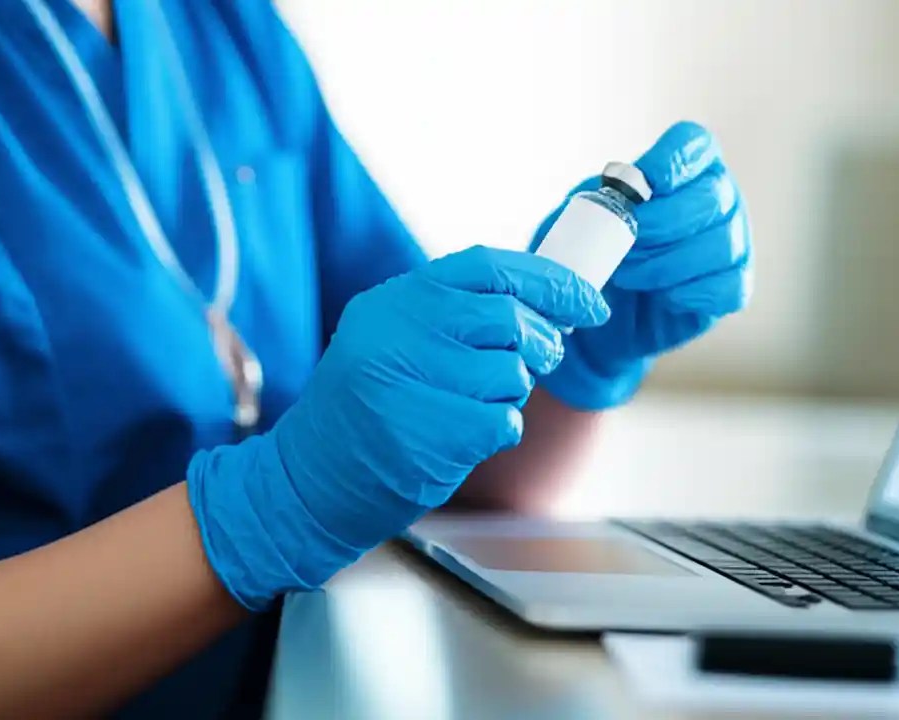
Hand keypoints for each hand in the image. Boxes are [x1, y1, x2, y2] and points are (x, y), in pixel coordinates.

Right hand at [186, 246, 608, 608]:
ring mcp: (408, 380)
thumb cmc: (369, 412)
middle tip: (537, 362)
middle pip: (509, 318)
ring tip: (464, 408)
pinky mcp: (427, 431)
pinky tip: (458, 439)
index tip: (588, 303)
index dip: (549, 282)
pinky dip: (497, 431)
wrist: (310, 482)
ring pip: (511, 372)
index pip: (488, 266)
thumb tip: (550, 306)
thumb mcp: (398, 342)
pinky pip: (503, 420)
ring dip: (508, 394)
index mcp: (392, 300)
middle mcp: (396, 330)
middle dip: (540, 344)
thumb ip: (458, 316)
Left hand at [536, 121, 752, 409]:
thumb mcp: (576, 224)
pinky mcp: (733, 286)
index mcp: (683, 168)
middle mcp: (716, 198)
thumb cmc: (594, 258)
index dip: (674, 160)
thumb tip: (602, 200)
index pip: (693, 144)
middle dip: (664, 222)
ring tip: (628, 275)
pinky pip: (731, 288)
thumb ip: (589, 206)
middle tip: (627, 243)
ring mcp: (731, 243)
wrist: (598, 318)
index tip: (646, 184)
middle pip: (713, 196)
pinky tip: (663, 298)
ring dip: (668, 263)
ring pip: (722, 244)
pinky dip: (691, 295)